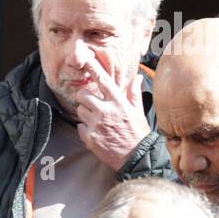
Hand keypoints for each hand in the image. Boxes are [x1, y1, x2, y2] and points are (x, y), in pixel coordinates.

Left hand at [73, 57, 152, 171]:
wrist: (136, 158)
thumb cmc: (138, 134)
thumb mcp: (139, 112)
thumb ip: (134, 94)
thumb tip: (137, 78)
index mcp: (119, 103)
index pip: (104, 81)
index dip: (93, 68)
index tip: (86, 59)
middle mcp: (106, 111)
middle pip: (83, 94)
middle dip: (85, 98)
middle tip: (93, 105)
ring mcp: (97, 124)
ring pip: (80, 110)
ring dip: (87, 115)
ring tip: (99, 123)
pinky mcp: (89, 136)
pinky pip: (80, 126)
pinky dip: (86, 129)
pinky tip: (98, 134)